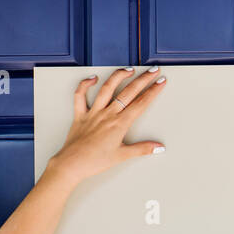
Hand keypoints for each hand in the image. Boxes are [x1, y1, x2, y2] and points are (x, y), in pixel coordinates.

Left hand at [48, 66, 166, 183]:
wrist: (72, 164)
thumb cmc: (95, 162)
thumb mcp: (122, 156)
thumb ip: (142, 149)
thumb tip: (158, 147)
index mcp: (119, 124)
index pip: (141, 104)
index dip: (153, 91)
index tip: (161, 82)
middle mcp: (107, 114)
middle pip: (128, 92)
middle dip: (143, 79)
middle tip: (153, 71)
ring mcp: (93, 112)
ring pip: (107, 88)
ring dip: (119, 76)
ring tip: (129, 69)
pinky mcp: (80, 114)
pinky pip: (80, 95)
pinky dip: (85, 85)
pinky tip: (93, 78)